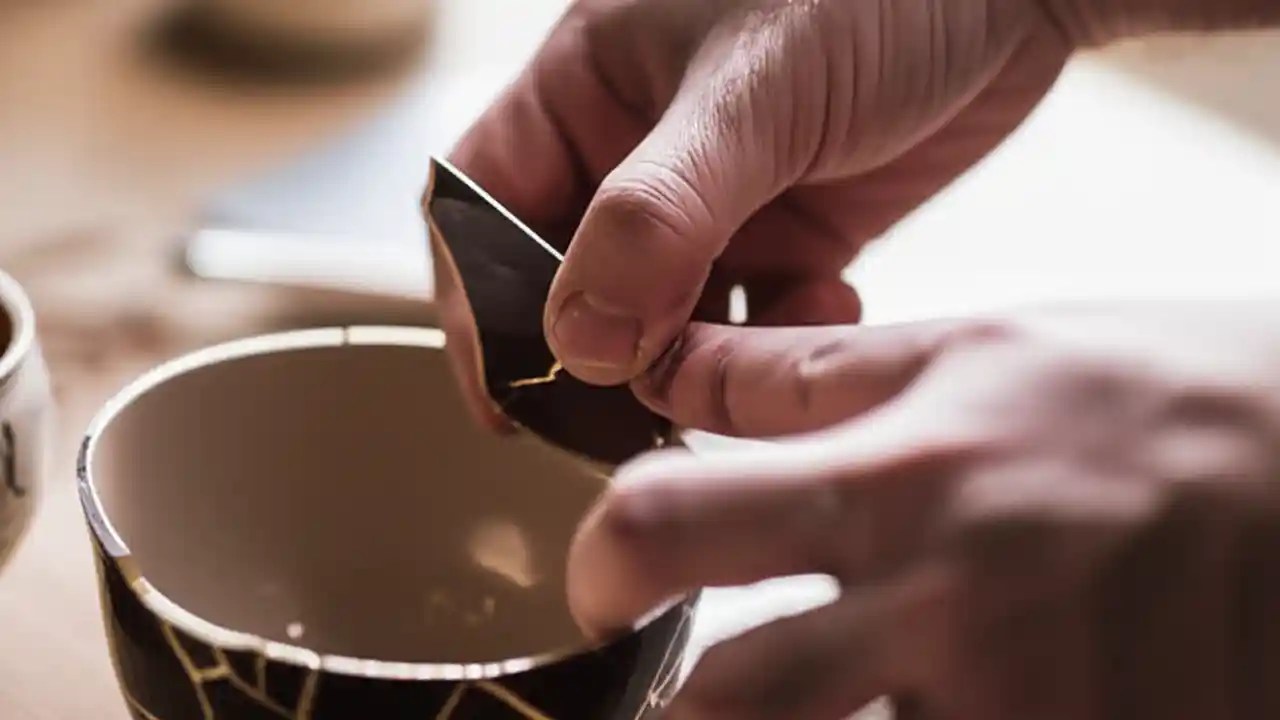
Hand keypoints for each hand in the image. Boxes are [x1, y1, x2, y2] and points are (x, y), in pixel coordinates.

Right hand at [437, 0, 1074, 398]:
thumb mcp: (752, 92)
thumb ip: (656, 216)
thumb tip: (576, 339)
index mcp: (587, 88)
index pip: (484, 206)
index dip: (477, 302)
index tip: (504, 396)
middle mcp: (638, 148)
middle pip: (571, 279)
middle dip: (601, 350)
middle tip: (633, 416)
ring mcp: (718, 196)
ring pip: (665, 314)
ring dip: (697, 357)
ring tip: (747, 370)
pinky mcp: (795, 227)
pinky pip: (758, 315)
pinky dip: (781, 335)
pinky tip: (831, 299)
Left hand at [569, 303, 1279, 718]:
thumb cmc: (1151, 402)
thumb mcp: (977, 349)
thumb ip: (808, 374)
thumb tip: (677, 369)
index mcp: (900, 481)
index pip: (669, 524)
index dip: (600, 565)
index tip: (604, 585)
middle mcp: (948, 605)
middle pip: (721, 713)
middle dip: (676, 719)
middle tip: (694, 695)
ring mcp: (1024, 710)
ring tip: (843, 684)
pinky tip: (942, 697)